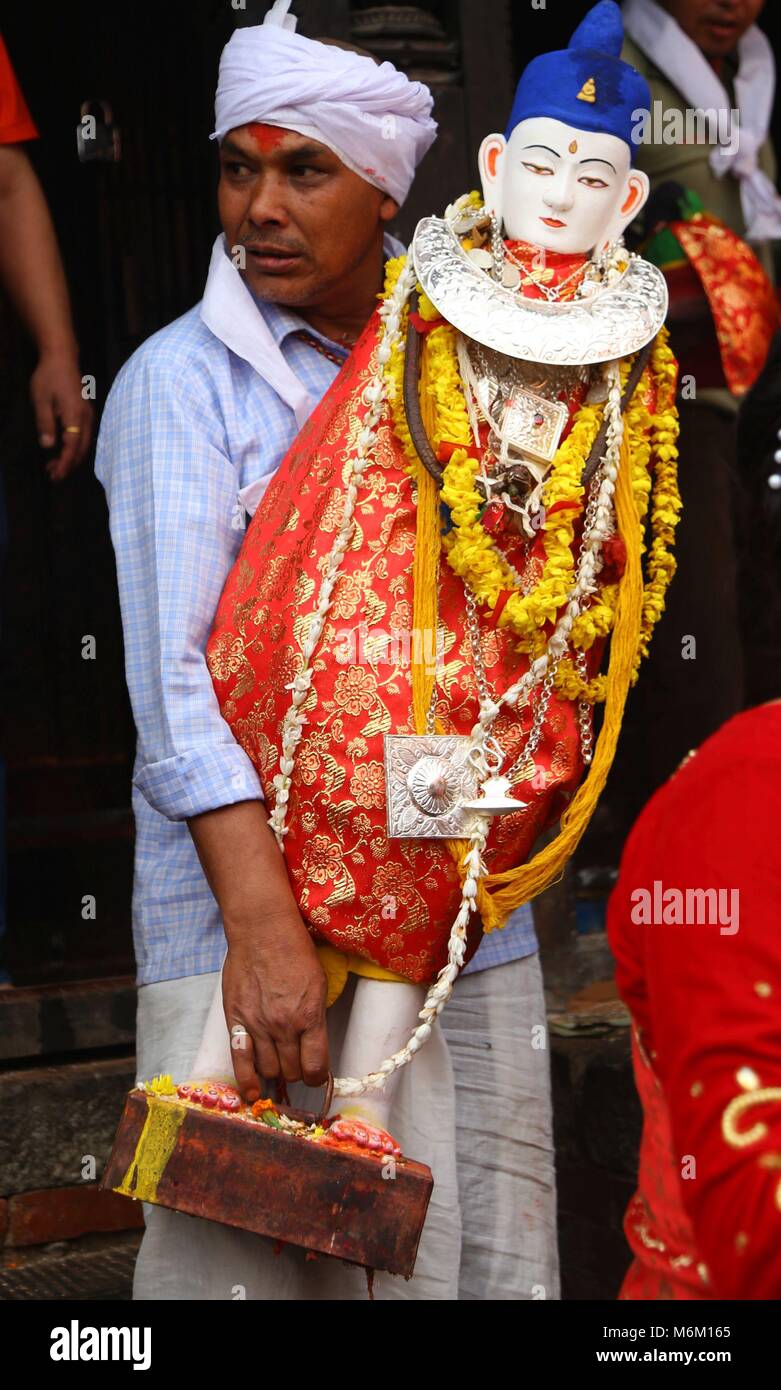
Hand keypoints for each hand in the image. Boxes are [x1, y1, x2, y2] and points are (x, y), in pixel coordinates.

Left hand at [30, 349, 92, 479]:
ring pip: (84, 445)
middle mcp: (86, 419)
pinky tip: (63, 450)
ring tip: (54, 466)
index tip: (55, 475)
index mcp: (75, 416)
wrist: (62, 358)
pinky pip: (84, 437)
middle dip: (68, 465)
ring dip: (71, 458)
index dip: (64, 463)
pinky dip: (75, 448)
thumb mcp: (41, 400)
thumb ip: (45, 424)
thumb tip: (48, 446)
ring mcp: (88, 416)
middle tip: (52, 475)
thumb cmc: (49, 377)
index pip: (72, 447)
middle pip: (81, 449)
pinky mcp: (86, 414)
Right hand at [222, 920, 328, 1100]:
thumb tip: (313, 1045)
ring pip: (269, 1070)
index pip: (316, 1066)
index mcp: (310, 1016)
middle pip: (292, 1071)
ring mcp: (258, 1025)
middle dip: (297, 1071)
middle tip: (296, 1062)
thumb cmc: (295, 951)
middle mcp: (285, 1026)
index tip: (317, 1074)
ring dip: (276, 1071)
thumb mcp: (319, 984)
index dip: (318, 1076)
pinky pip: (241, 1061)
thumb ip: (315, 1017)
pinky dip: (247, 1080)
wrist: (262, 931)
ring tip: (278, 1061)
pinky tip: (252, 1091)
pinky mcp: (236, 1021)